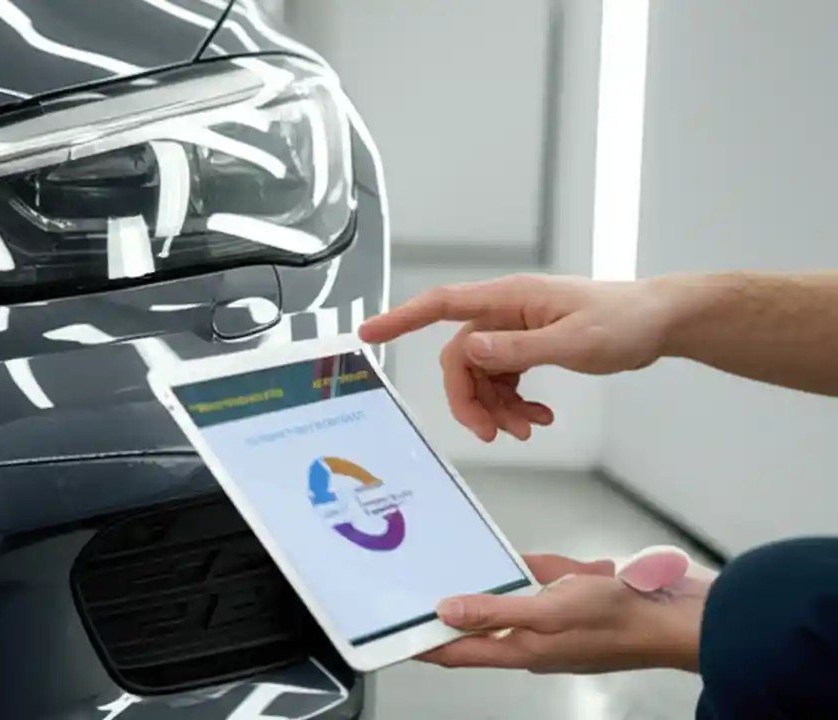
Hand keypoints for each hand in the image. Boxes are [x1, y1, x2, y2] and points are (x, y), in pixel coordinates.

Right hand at [359, 274, 671, 440]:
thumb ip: (518, 348)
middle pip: (461, 358)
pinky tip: (540, 418)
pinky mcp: (529, 345)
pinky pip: (504, 379)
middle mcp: (505, 311)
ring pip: (482, 374)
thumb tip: (469, 351)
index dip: (401, 319)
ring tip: (529, 428)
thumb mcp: (573, 341)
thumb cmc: (624, 321)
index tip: (369, 334)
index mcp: (509, 299)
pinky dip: (515, 404)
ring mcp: (516, 330)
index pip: (441, 305)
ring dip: (497, 407)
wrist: (659, 322)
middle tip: (492, 435)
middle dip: (470, 400)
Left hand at [419, 553, 707, 673]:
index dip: (424, 646)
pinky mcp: (573, 592)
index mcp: (522, 650)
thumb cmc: (622, 620)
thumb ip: (496, 611)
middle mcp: (532, 635)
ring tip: (440, 567)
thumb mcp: (551, 611)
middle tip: (408, 593)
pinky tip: (496, 551)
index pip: (458, 652)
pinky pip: (535, 578)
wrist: (680, 613)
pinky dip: (515, 566)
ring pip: (504, 598)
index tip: (391, 635)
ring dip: (477, 586)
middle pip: (475, 627)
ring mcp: (553, 614)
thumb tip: (446, 612)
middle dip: (442, 614)